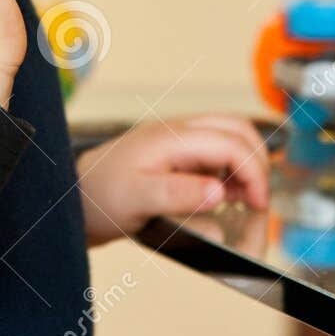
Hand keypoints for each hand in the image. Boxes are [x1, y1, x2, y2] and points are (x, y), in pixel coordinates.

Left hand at [75, 116, 269, 245]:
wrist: (75, 195)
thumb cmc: (102, 196)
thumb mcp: (138, 200)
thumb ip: (179, 195)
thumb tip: (220, 194)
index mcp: (172, 137)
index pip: (231, 143)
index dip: (254, 173)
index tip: (259, 205)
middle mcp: (180, 130)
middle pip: (239, 131)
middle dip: (258, 164)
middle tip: (258, 203)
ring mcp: (181, 138)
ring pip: (232, 136)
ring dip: (248, 164)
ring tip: (247, 200)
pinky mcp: (180, 152)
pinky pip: (219, 150)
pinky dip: (233, 169)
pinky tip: (228, 194)